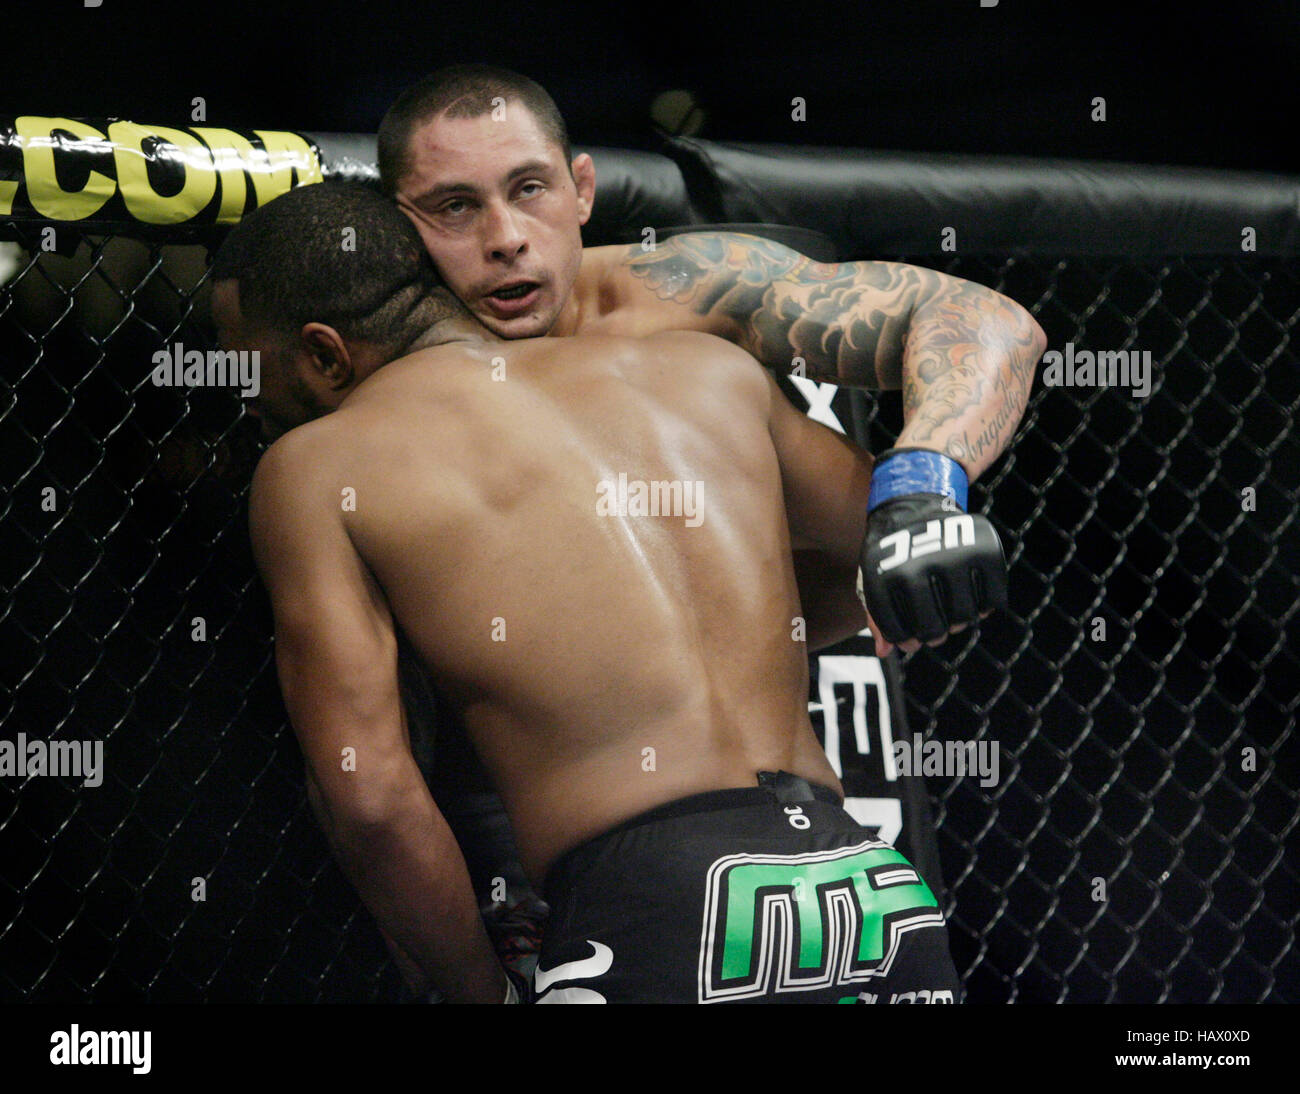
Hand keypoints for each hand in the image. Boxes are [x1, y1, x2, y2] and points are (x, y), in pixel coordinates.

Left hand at [857, 450, 1006, 653]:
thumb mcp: (874, 577)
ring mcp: (953, 557)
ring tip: (950, 603)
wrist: (915, 499)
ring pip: (965, 619)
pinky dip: (986, 604)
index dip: (905, 639)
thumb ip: (877, 615)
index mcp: (886, 575)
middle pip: (934, 631)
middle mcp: (919, 565)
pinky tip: (972, 591)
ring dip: (959, 619)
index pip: (898, 632)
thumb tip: (887, 652)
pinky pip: (993, 600)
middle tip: (935, 623)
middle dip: (934, 633)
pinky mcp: (984, 550)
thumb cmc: (892, 548)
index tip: (908, 632)